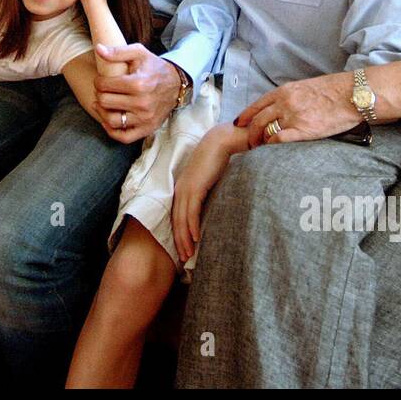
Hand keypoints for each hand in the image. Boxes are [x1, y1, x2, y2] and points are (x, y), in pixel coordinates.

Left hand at [92, 43, 177, 142]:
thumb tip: (98, 50)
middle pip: (105, 102)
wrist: (177, 83)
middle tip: (102, 91)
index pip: (104, 86)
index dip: (98, 81)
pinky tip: (107, 121)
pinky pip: (124, 137)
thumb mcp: (139, 53)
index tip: (101, 80)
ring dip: (102, 112)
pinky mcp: (148, 129)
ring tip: (101, 104)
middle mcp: (142, 103)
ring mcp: (145, 119)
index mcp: (139, 84)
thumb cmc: (154, 67)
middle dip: (99, 95)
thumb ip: (118, 51)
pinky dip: (112, 131)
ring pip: (111, 121)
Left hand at [172, 125, 242, 263]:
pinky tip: (196, 239)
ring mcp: (186, 188)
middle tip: (184, 259)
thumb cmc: (221, 158)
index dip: (180, 233)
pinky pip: (191, 212)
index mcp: (184, 187)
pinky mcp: (195, 187)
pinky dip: (192, 227)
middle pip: (177, 221)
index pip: (178, 215)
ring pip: (182, 220)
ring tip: (189, 254)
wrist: (223, 140)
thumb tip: (218, 205)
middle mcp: (181, 189)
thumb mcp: (213, 179)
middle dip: (180, 241)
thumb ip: (212, 191)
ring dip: (185, 239)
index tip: (184, 248)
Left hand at [235, 72, 359, 148]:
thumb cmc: (335, 90)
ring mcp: (293, 116)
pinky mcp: (303, 130)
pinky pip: (279, 140)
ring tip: (261, 149)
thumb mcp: (307, 87)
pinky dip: (273, 145)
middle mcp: (285, 103)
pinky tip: (274, 150)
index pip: (257, 104)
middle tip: (250, 143)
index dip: (246, 115)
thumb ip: (293, 96)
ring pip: (266, 131)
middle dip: (251, 133)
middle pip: (258, 120)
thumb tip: (286, 105)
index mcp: (285, 91)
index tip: (239, 123)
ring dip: (261, 141)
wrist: (352, 95)